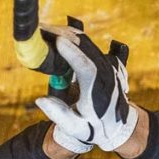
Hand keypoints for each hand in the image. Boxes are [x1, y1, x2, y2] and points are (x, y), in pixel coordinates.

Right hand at [34, 30, 137, 152]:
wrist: (118, 125)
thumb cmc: (94, 128)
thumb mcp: (75, 128)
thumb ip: (59, 115)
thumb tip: (40, 100)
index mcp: (97, 92)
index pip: (86, 68)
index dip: (73, 54)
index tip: (58, 42)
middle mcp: (105, 75)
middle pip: (86, 48)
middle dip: (64, 36)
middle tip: (42, 30)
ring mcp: (108, 66)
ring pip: (88, 43)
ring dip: (67, 34)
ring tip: (46, 30)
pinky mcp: (106, 62)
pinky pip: (89, 45)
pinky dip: (74, 38)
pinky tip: (60, 34)